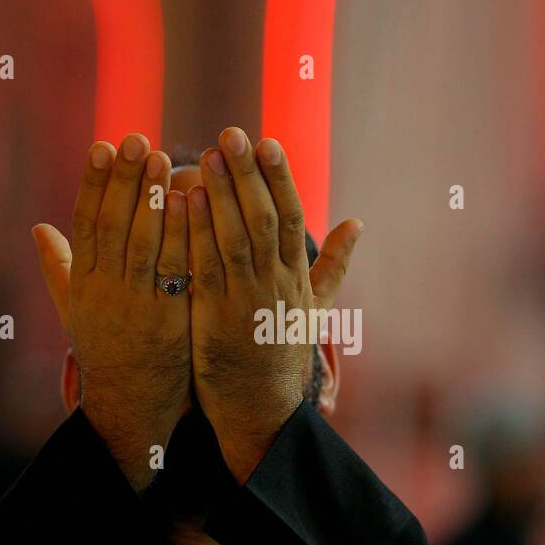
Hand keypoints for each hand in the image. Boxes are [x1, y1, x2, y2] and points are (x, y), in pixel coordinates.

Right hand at [31, 134, 190, 491]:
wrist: (129, 407)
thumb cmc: (106, 352)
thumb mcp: (74, 311)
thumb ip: (60, 267)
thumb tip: (37, 228)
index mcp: (84, 282)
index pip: (86, 223)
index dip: (92, 183)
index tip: (101, 145)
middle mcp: (105, 291)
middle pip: (112, 226)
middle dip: (123, 180)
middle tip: (135, 139)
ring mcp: (136, 306)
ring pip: (141, 245)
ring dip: (151, 200)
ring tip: (162, 159)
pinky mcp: (167, 321)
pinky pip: (174, 272)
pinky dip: (181, 236)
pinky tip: (192, 204)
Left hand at [187, 127, 362, 483]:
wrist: (262, 411)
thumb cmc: (282, 355)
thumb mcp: (316, 308)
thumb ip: (333, 264)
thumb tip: (358, 223)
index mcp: (297, 278)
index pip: (290, 217)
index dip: (280, 178)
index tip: (268, 141)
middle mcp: (275, 285)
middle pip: (263, 219)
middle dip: (248, 175)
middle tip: (231, 133)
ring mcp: (246, 301)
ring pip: (236, 237)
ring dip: (222, 193)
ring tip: (206, 154)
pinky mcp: (216, 318)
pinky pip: (207, 266)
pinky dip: (198, 231)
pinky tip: (186, 199)